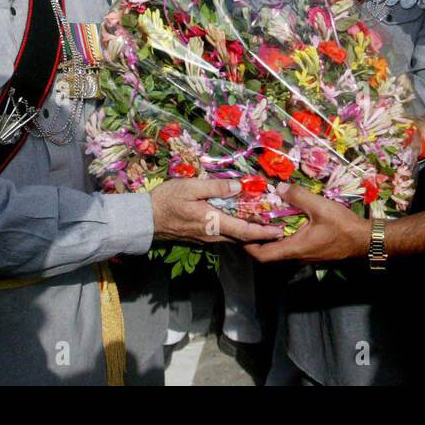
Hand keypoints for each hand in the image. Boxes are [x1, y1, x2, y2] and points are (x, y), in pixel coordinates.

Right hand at [150, 179, 283, 244]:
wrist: (145, 219)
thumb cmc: (167, 200)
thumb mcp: (190, 187)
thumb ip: (216, 187)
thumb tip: (239, 186)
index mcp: (213, 222)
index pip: (244, 231)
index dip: (264, 231)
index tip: (279, 231)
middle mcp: (213, 235)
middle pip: (242, 237)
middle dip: (262, 233)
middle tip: (279, 225)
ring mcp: (207, 238)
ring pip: (234, 237)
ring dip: (250, 232)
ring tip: (265, 222)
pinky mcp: (202, 236)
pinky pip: (225, 236)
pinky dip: (237, 230)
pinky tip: (241, 221)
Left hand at [244, 184, 369, 263]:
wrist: (365, 240)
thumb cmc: (343, 226)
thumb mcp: (320, 206)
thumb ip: (298, 196)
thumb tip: (278, 187)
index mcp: (294, 248)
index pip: (263, 255)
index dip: (247, 246)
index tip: (240, 231)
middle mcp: (296, 256)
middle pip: (268, 254)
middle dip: (256, 240)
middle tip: (248, 222)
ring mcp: (304, 256)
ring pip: (280, 251)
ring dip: (269, 238)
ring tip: (262, 220)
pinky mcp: (312, 252)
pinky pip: (291, 247)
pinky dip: (282, 236)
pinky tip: (284, 221)